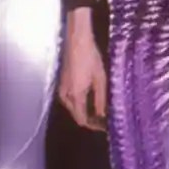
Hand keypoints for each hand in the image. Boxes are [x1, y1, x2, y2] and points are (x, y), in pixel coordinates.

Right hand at [59, 9, 107, 131]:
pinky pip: (71, 99)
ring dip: (85, 111)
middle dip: (90, 119)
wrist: (77, 41)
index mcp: (75, 95)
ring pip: (73, 107)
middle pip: (76, 114)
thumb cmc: (90, 58)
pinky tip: (91, 99)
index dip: (93, 125)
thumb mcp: (100, 79)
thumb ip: (100, 98)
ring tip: (101, 110)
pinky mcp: (63, 83)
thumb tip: (102, 115)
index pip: (81, 119)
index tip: (105, 127)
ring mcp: (62, 89)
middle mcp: (66, 95)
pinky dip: (80, 103)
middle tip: (105, 119)